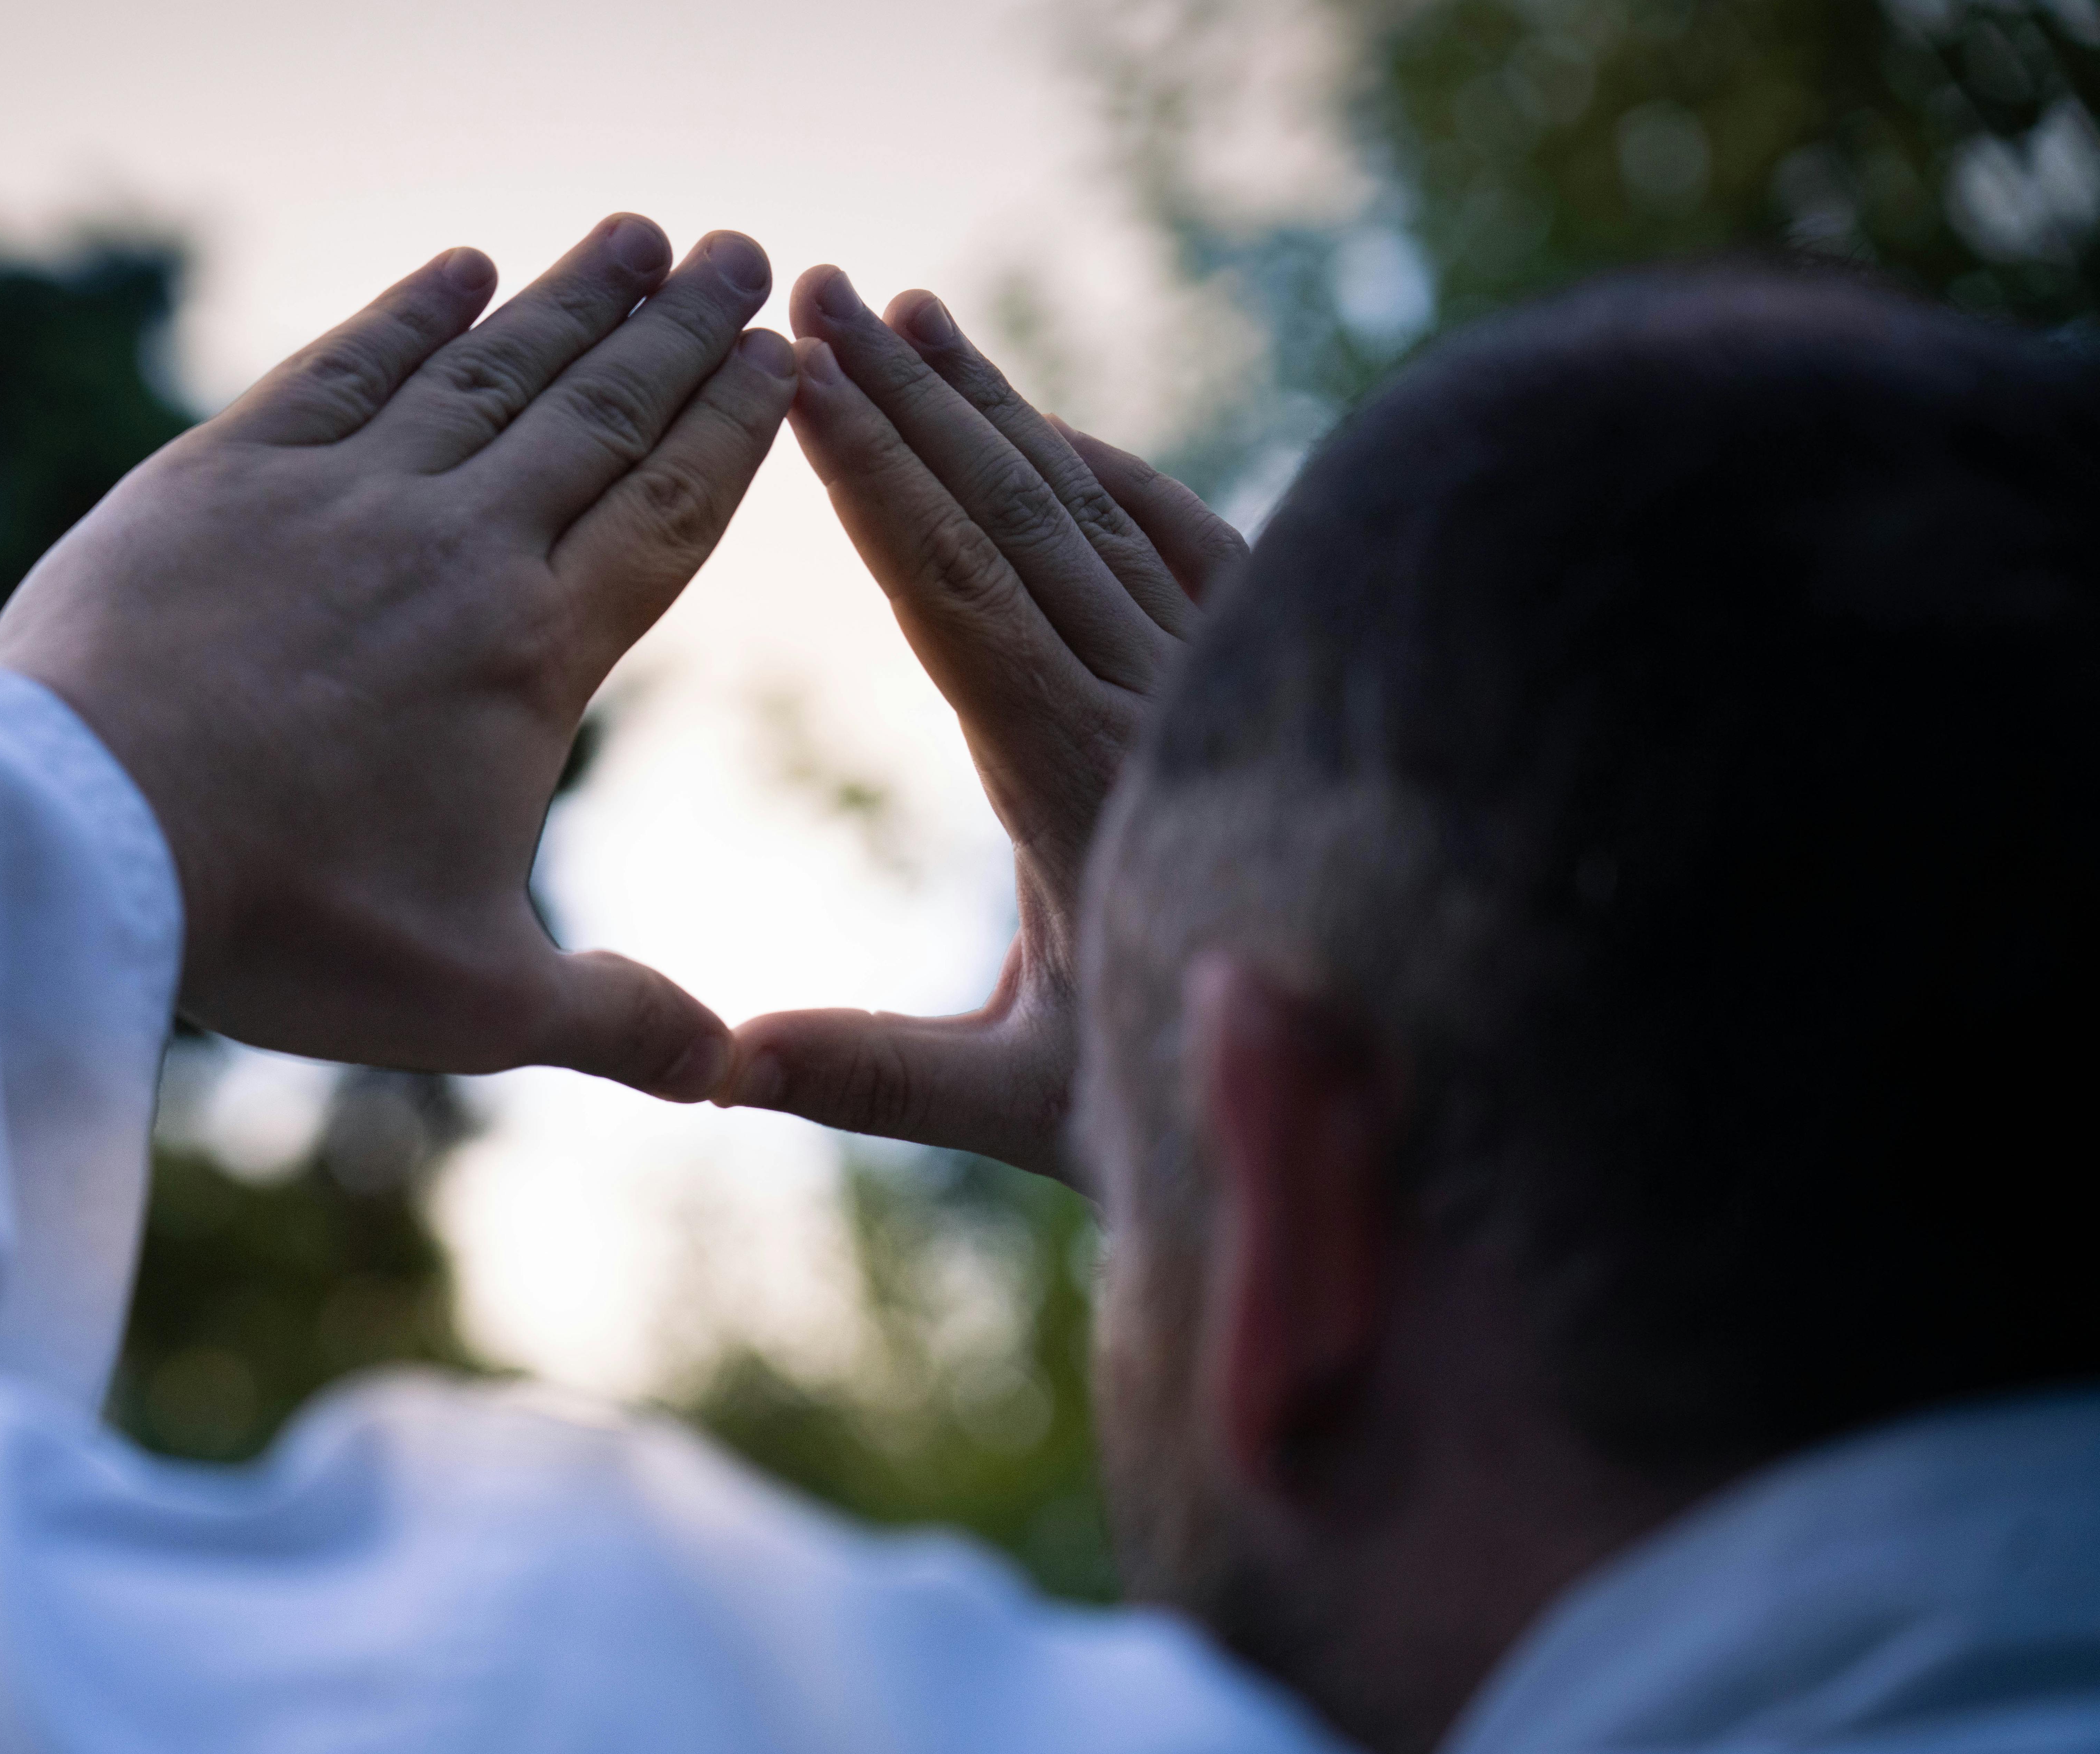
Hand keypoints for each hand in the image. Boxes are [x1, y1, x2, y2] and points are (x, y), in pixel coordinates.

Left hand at [0, 216, 794, 1099]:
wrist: (86, 841)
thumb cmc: (288, 930)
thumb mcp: (475, 1007)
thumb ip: (616, 1021)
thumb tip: (729, 1075)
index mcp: (532, 653)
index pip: (668, 509)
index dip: (737, 428)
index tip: (784, 357)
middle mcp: (455, 545)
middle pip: (600, 411)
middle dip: (681, 330)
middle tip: (741, 255)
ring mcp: (337, 496)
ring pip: (488, 368)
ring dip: (570, 299)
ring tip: (636, 237)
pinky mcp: (221, 475)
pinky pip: (342, 366)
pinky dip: (411, 314)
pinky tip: (460, 269)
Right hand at [719, 266, 1246, 1181]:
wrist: (1389, 1094)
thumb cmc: (1176, 1106)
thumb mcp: (1018, 1103)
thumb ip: (870, 1076)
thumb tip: (718, 1067)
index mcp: (1076, 781)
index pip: (957, 594)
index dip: (878, 478)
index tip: (809, 379)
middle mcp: (1155, 702)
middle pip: (1017, 512)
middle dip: (909, 395)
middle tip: (819, 292)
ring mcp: (1222, 673)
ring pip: (1096, 505)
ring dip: (993, 405)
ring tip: (904, 313)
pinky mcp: (1266, 670)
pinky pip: (1187, 538)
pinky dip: (1108, 469)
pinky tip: (1047, 422)